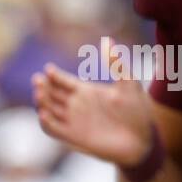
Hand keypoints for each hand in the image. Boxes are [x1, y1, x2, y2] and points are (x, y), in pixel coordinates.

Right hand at [32, 55, 153, 167]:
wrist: (142, 141)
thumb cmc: (138, 112)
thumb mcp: (129, 84)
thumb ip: (116, 64)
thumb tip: (108, 40)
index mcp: (86, 91)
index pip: (63, 81)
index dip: (53, 75)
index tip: (48, 69)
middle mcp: (76, 106)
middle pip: (51, 94)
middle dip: (43, 86)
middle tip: (38, 80)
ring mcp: (73, 121)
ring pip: (48, 109)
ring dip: (41, 102)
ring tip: (40, 93)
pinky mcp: (72, 137)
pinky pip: (53, 129)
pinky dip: (45, 122)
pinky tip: (44, 114)